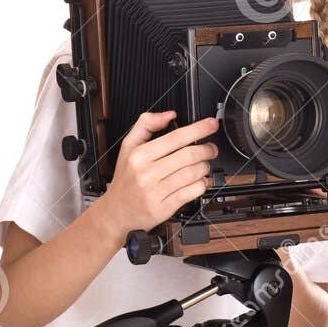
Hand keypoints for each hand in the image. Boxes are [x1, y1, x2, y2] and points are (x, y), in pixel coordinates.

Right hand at [92, 110, 218, 241]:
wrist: (116, 212)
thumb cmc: (125, 179)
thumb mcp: (128, 147)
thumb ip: (146, 125)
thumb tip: (168, 115)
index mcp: (139, 156)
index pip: (175, 138)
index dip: (198, 129)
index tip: (211, 125)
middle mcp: (147, 173)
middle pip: (187, 156)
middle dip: (206, 150)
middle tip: (211, 148)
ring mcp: (155, 192)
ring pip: (192, 174)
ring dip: (204, 167)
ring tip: (203, 164)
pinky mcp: (164, 208)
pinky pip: (191, 193)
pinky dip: (201, 185)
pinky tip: (199, 181)